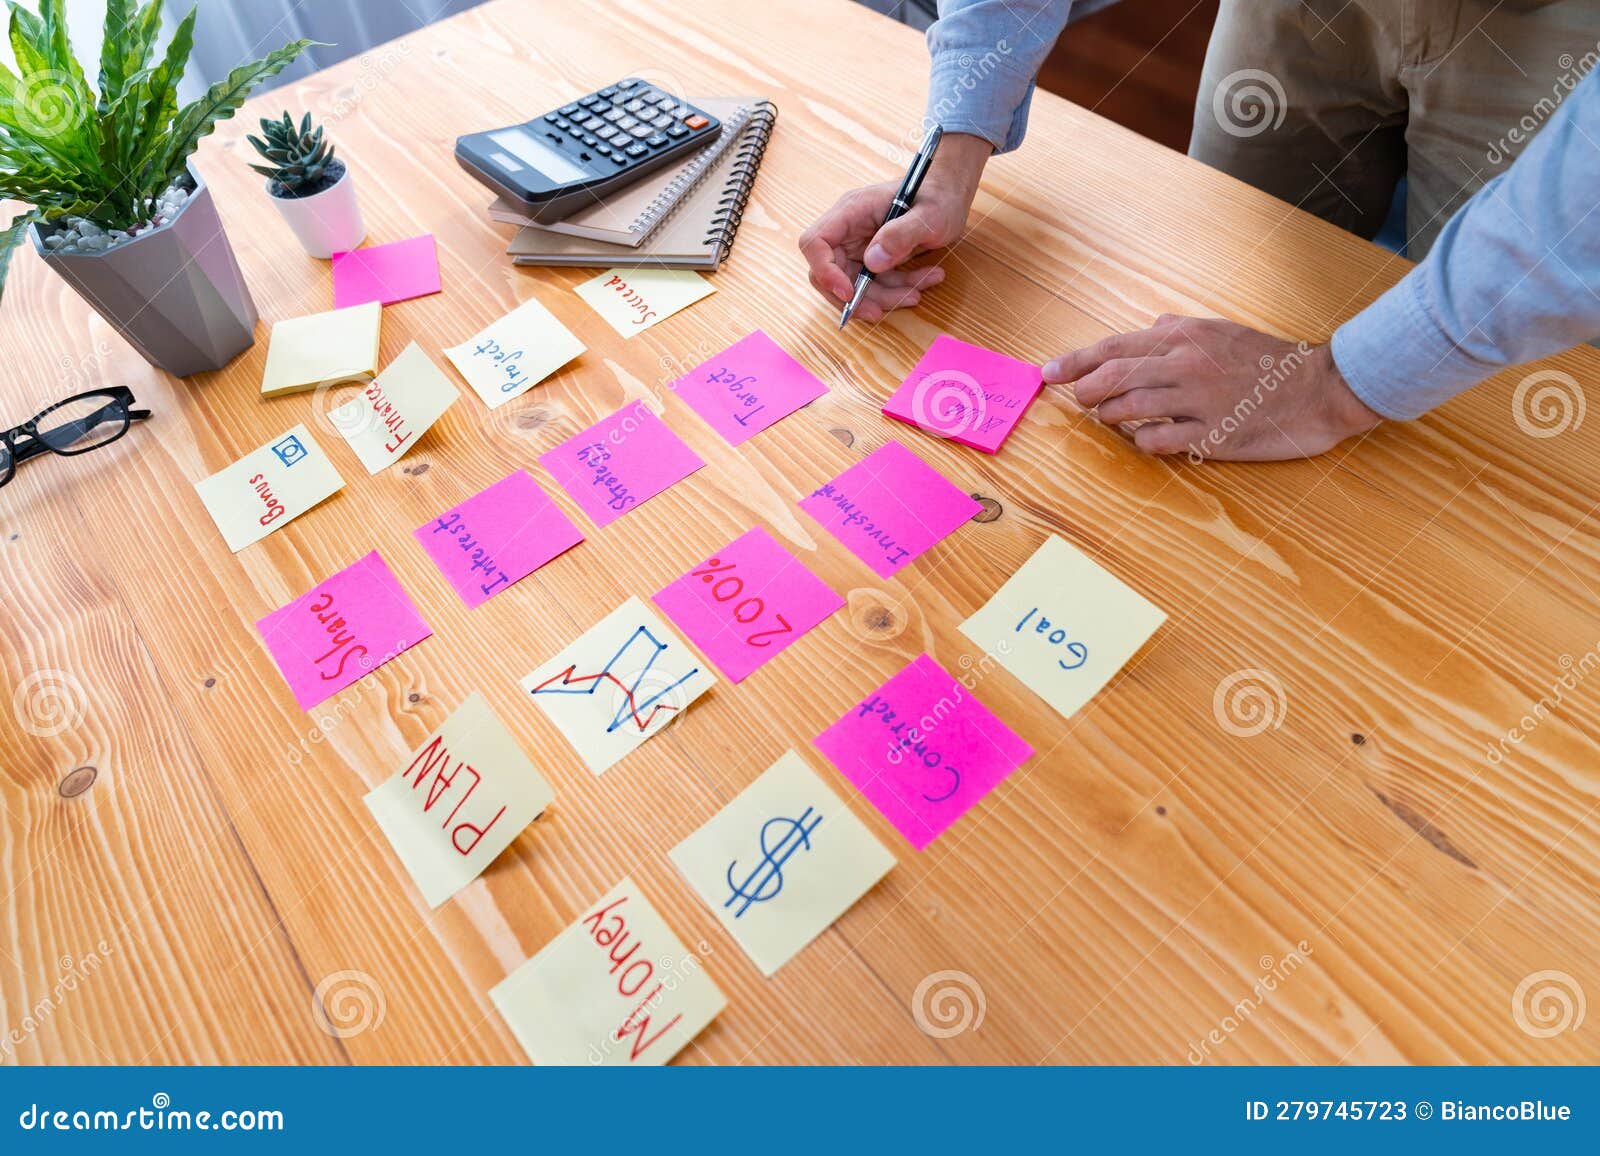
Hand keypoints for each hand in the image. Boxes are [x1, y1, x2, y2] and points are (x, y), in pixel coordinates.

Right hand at [797, 132, 991, 322]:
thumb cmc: (939, 195)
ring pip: (854, 284)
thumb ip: (901, 235)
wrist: (950, 192)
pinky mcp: (873, 258)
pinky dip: (896, 290)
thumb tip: (872, 261)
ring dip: (883, 297)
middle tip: (877, 313)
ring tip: (916, 293)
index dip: (824, 272)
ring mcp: (859, 245)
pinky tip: (923, 281)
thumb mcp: (929, 215)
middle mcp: (849, 229)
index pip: (815, 243)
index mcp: (852, 211)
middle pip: (831, 272)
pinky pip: (875, 283)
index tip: (848, 293)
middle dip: (854, 296)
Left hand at [1042, 315, 1382, 460]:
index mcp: (1184, 337)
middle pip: (1112, 376)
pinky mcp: (1211, 434)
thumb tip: (1147, 330)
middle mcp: (1186, 364)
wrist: (1319, 388)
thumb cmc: (1267, 360)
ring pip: (1128, 408)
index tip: (1050, 372)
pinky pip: (1157, 440)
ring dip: (1108, 415)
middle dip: (1084, 390)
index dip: (1075, 361)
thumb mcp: (1221, 330)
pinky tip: (1144, 438)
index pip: (1114, 346)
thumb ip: (1179, 331)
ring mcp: (1198, 400)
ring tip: (1108, 417)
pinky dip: (1140, 440)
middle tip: (1079, 399)